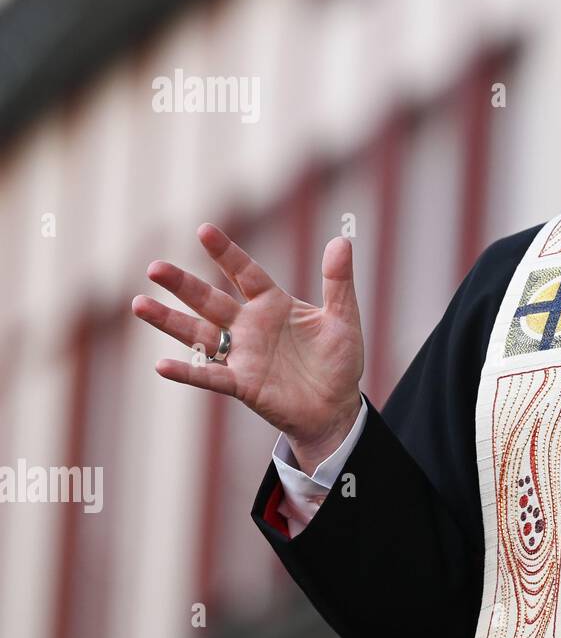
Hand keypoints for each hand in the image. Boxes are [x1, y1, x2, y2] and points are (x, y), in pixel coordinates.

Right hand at [131, 223, 364, 473]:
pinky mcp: (242, 385)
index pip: (245, 273)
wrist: (337, 408)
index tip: (204, 230)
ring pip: (199, 334)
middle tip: (154, 267)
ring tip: (139, 304)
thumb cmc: (338, 361)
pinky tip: (162, 365)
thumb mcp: (344, 318)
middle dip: (183, 284)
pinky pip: (210, 377)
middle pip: (210, 300)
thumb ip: (339, 281)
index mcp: (273, 304)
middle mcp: (250, 326)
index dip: (226, 253)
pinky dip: (188, 372)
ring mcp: (242, 355)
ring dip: (170, 321)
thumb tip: (342, 239)